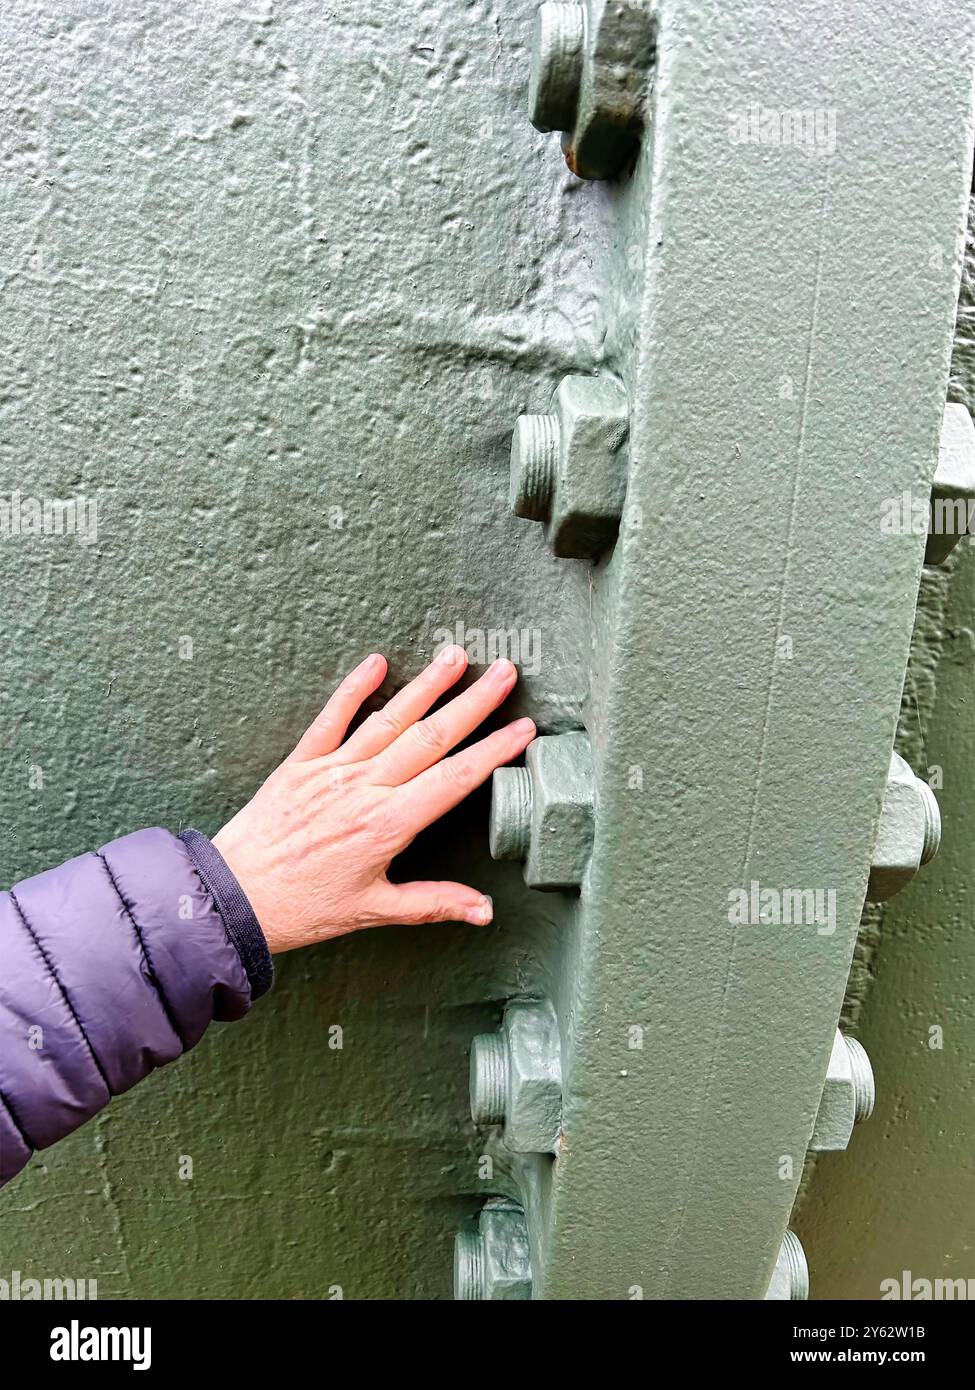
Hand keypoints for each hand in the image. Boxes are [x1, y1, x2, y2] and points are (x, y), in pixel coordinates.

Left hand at [212, 648, 534, 952]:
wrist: (234, 898)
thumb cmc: (303, 909)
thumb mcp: (375, 910)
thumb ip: (434, 903)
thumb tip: (485, 911)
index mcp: (388, 825)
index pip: (455, 778)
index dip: (493, 750)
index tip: (523, 728)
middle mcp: (365, 789)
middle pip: (430, 737)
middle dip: (472, 702)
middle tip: (504, 672)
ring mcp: (332, 770)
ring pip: (389, 719)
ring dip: (426, 685)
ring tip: (455, 656)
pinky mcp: (301, 763)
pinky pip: (331, 718)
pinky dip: (354, 688)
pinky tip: (377, 661)